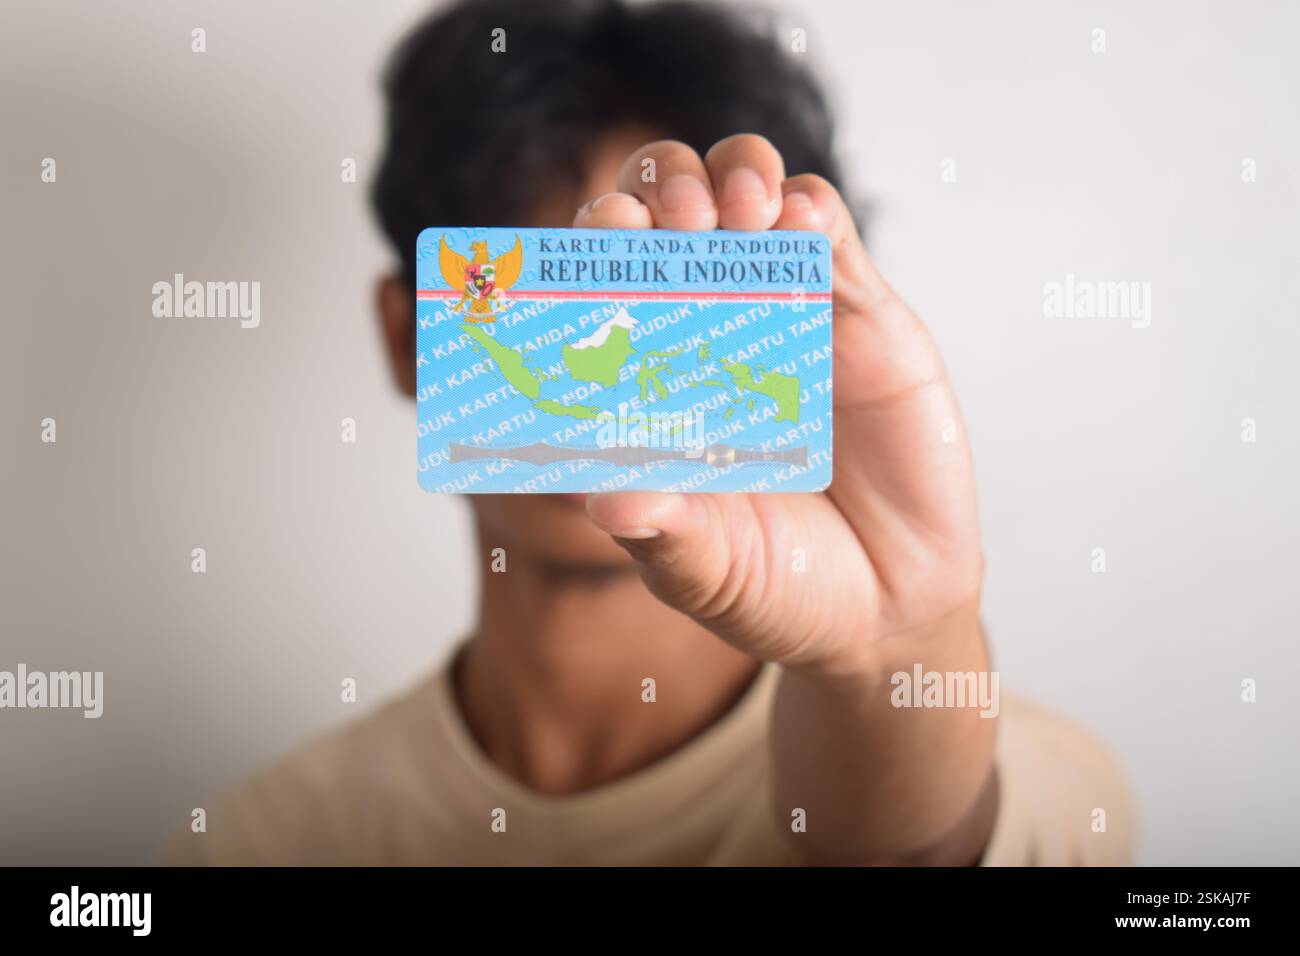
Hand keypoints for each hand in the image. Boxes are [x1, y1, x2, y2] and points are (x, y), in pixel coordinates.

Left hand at [580, 135, 983, 679]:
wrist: (892, 610)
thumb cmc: (781, 588)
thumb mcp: (708, 572)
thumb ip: (662, 536)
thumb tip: (602, 499)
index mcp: (650, 382)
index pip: (601, 287)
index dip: (588, 254)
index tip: (591, 253)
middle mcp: (709, 335)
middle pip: (666, 219)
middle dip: (658, 195)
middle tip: (671, 224)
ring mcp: (787, 318)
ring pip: (748, 201)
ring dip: (733, 176)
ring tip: (738, 210)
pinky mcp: (862, 318)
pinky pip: (832, 240)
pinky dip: (812, 211)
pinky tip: (798, 219)